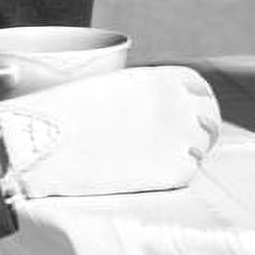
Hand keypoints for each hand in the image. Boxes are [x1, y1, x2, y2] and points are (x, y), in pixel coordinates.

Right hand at [0, 66, 220, 200]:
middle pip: (208, 118)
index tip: (190, 112)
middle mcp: (177, 105)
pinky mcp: (174, 171)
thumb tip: (148, 110)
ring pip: (199, 146)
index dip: (196, 102)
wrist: (45, 147)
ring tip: (159, 159)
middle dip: (199, 129)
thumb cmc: (63, 117)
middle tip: (182, 141)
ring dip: (185, 151)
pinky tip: (150, 173)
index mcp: (159, 81)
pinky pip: (186, 171)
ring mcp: (179, 138)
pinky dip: (173, 172)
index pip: (198, 88)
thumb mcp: (107, 89)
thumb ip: (138, 95)